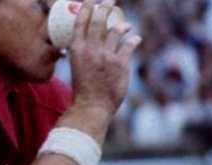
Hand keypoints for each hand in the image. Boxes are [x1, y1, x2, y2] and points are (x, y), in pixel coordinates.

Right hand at [68, 0, 141, 117]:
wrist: (91, 107)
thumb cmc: (82, 90)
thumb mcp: (76, 67)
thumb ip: (83, 55)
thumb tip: (86, 46)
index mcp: (76, 49)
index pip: (81, 21)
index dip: (87, 8)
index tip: (91, 1)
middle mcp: (91, 49)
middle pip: (100, 20)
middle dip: (106, 6)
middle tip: (110, 1)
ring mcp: (106, 55)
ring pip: (117, 30)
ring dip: (122, 25)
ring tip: (125, 25)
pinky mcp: (121, 63)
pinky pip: (130, 44)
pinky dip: (133, 39)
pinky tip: (135, 38)